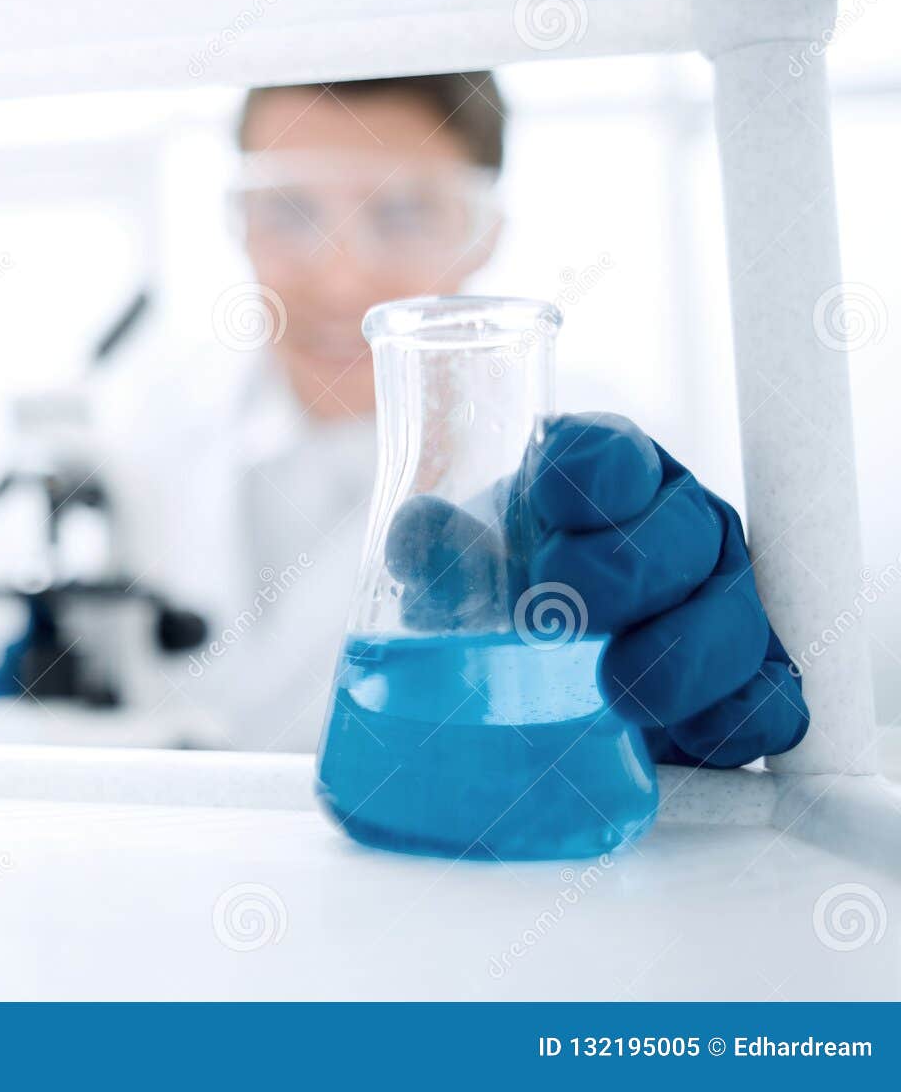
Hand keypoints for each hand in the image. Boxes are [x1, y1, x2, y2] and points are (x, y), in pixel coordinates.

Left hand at [384, 412, 808, 767]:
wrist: (545, 665)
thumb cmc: (506, 589)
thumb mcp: (462, 562)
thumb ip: (437, 545)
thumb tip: (423, 533)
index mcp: (607, 477)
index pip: (611, 456)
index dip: (588, 481)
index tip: (550, 516)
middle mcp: (677, 527)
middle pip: (685, 533)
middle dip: (623, 576)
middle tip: (558, 619)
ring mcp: (723, 601)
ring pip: (736, 619)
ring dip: (678, 660)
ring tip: (619, 695)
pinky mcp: (748, 681)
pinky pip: (772, 702)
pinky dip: (734, 723)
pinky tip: (685, 738)